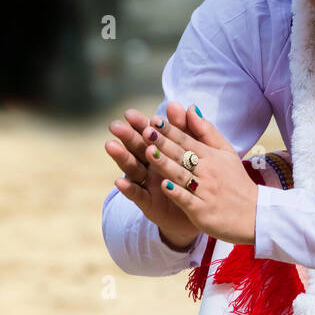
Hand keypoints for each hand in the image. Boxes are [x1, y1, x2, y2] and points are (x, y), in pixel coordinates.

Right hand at [106, 106, 200, 248]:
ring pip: (133, 168)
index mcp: (162, 150)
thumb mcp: (197, 152)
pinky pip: (138, 195)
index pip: (149, 134)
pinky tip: (119, 181)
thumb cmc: (197, 177)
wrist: (203, 209)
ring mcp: (148, 184)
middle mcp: (151, 165)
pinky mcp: (149, 203)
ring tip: (111, 146)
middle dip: (126, 137)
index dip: (140, 124)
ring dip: (122, 158)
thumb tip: (183, 105)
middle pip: (137, 148)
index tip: (130, 114)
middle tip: (114, 126)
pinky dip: (128, 189)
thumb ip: (188, 129)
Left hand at [140, 101, 258, 246]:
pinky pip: (188, 200)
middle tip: (145, 130)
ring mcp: (204, 192)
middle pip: (181, 155)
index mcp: (211, 156)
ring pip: (181, 175)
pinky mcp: (202, 211)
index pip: (187, 140)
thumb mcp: (226, 152)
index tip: (153, 120)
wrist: (254, 214)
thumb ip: (206, 131)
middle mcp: (207, 171)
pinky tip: (164, 186)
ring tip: (148, 152)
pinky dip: (177, 194)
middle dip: (162, 142)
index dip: (170, 130)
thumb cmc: (236, 181)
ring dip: (164, 163)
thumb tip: (190, 107)